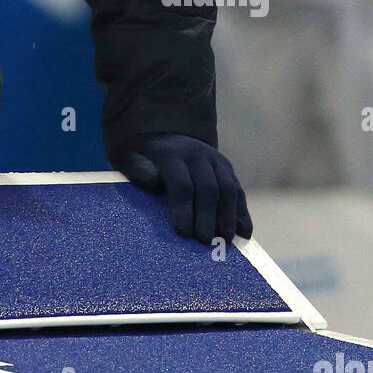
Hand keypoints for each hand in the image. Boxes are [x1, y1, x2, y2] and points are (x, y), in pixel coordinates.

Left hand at [110, 132, 252, 244]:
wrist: (162, 130)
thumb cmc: (141, 154)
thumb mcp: (128, 156)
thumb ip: (137, 169)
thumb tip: (154, 181)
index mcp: (171, 153)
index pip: (181, 183)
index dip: (183, 209)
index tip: (183, 233)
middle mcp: (197, 154)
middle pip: (208, 187)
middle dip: (208, 216)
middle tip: (205, 241)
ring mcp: (215, 160)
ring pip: (228, 188)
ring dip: (228, 215)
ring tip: (225, 240)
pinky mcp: (226, 168)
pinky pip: (238, 189)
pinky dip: (242, 211)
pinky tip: (244, 232)